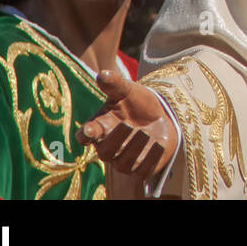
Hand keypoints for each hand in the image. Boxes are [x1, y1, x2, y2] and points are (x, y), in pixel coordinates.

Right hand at [77, 71, 178, 188]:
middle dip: (117, 139)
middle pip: (105, 152)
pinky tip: (159, 144)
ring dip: (134, 148)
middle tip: (129, 124)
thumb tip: (103, 74)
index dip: (85, 135)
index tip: (88, 131)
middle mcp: (109, 147)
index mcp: (100, 127)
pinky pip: (142, 172)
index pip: (85, 135)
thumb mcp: (128, 90)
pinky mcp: (141, 168)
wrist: (161, 116)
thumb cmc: (137, 103)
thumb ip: (115, 84)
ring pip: (123, 164)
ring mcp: (124, 160)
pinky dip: (150, 159)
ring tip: (145, 132)